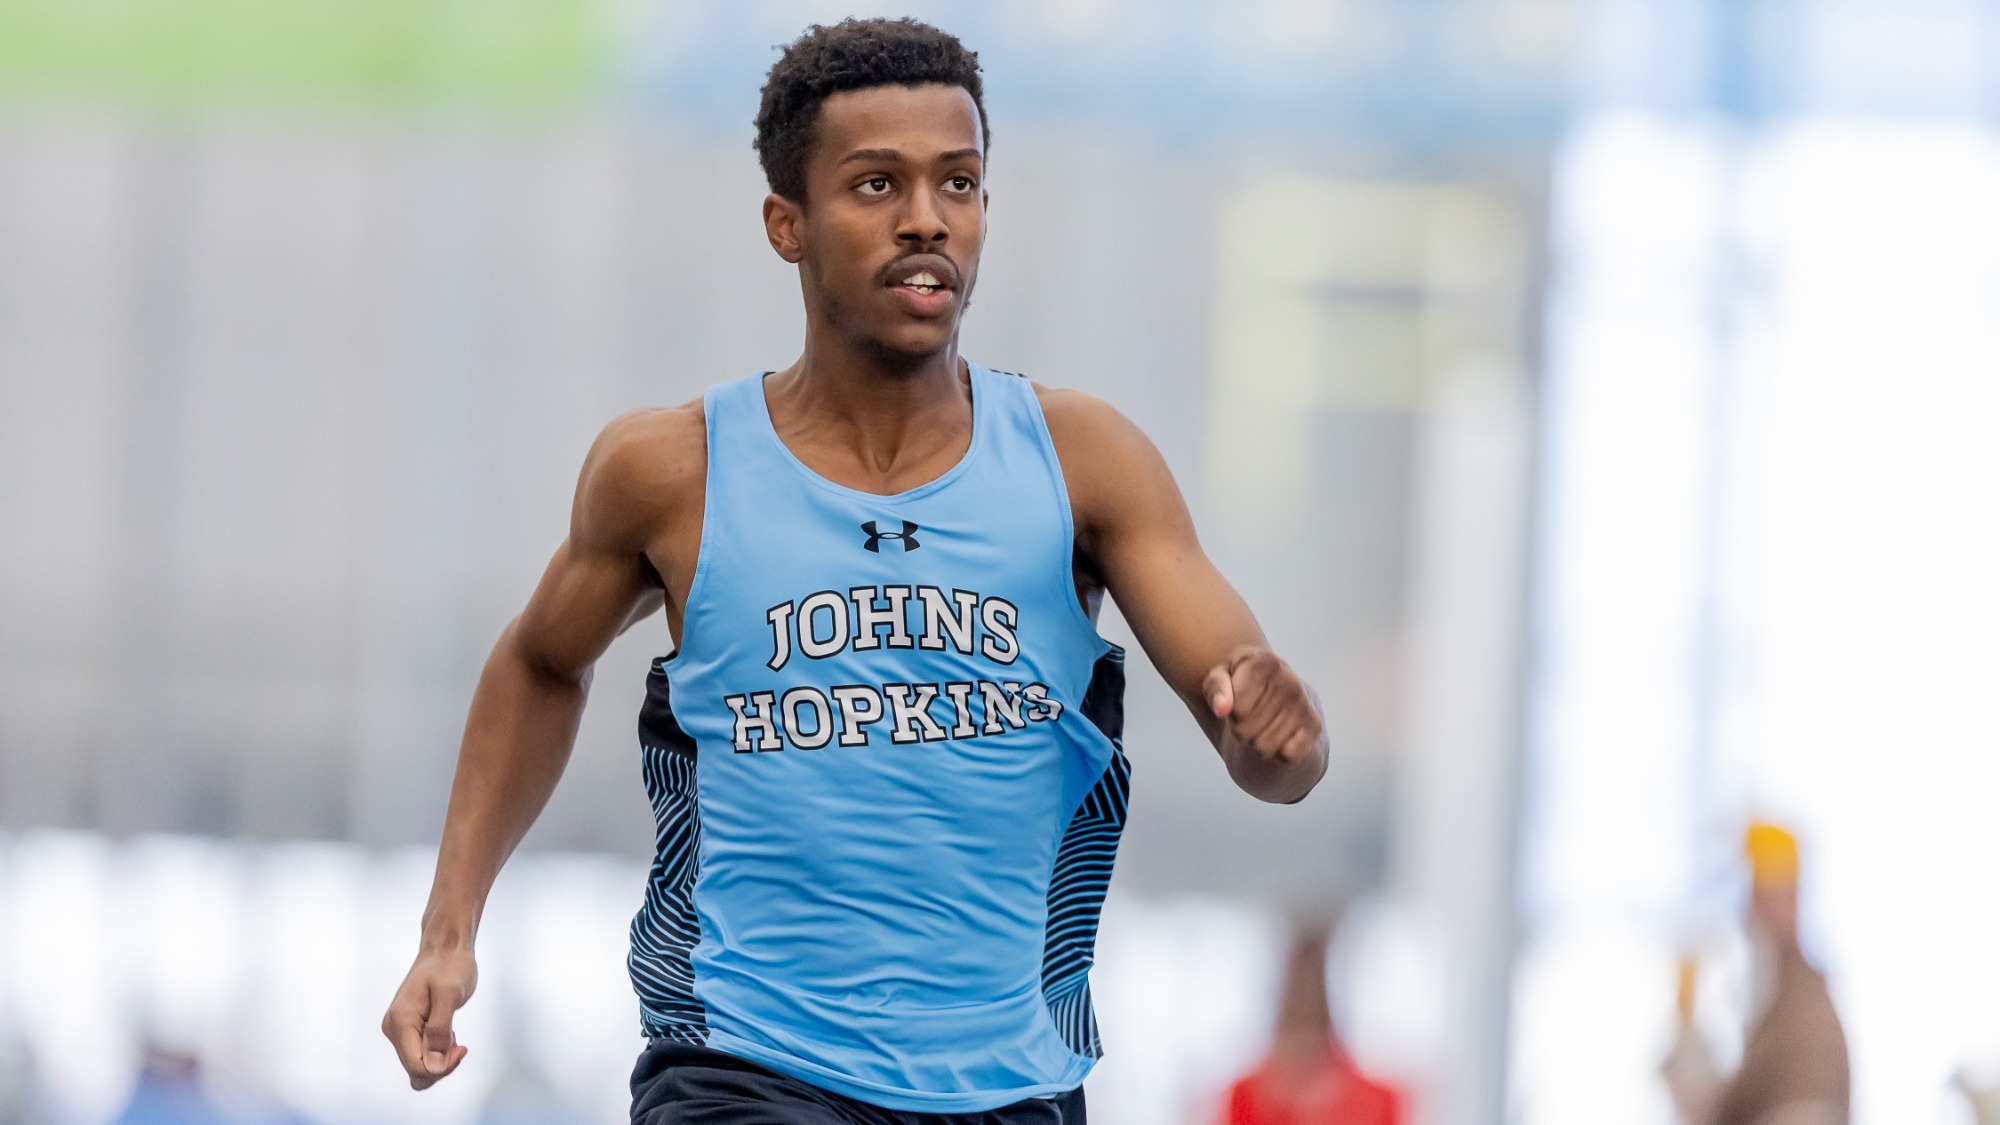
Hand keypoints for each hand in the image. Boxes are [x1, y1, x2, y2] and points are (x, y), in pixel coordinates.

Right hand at [382, 945, 475, 1088]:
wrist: (445, 948)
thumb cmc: (450, 966)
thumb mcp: (450, 995)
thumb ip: (439, 1031)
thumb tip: (432, 1067)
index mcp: (400, 1022)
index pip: (416, 1067)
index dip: (442, 1067)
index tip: (462, 1048)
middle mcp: (394, 1029)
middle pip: (416, 1070)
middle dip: (441, 1064)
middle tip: (460, 1044)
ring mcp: (399, 1029)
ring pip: (419, 1065)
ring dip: (440, 1057)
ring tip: (452, 1033)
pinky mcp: (408, 1029)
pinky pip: (421, 1054)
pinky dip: (438, 1051)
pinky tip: (448, 1032)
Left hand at [1202, 646, 1324, 776]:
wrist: (1282, 691)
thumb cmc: (1243, 682)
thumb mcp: (1221, 677)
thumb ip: (1216, 687)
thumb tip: (1222, 708)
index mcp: (1265, 662)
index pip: (1235, 708)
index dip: (1228, 710)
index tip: (1234, 699)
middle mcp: (1290, 681)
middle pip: (1244, 731)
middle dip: (1240, 730)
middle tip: (1248, 716)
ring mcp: (1305, 704)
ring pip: (1263, 748)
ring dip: (1256, 743)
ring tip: (1262, 724)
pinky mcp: (1315, 726)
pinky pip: (1286, 756)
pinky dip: (1278, 753)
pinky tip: (1280, 734)